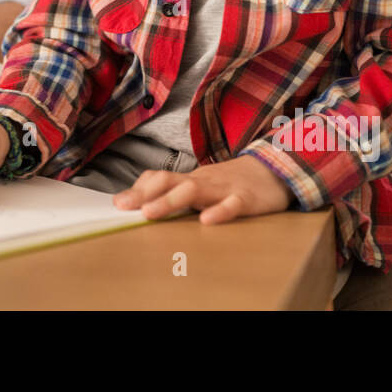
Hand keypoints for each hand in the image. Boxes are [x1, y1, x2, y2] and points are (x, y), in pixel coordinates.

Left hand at [114, 155, 294, 223]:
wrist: (273, 170)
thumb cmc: (230, 182)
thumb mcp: (200, 184)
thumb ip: (172, 191)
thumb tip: (135, 200)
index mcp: (191, 178)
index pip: (161, 178)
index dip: (139, 189)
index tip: (118, 203)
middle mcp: (203, 181)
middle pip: (171, 182)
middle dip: (145, 194)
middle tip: (124, 207)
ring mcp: (224, 189)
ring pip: (195, 191)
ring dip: (170, 201)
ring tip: (149, 213)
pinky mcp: (247, 199)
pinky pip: (232, 205)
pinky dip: (220, 212)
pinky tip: (207, 221)